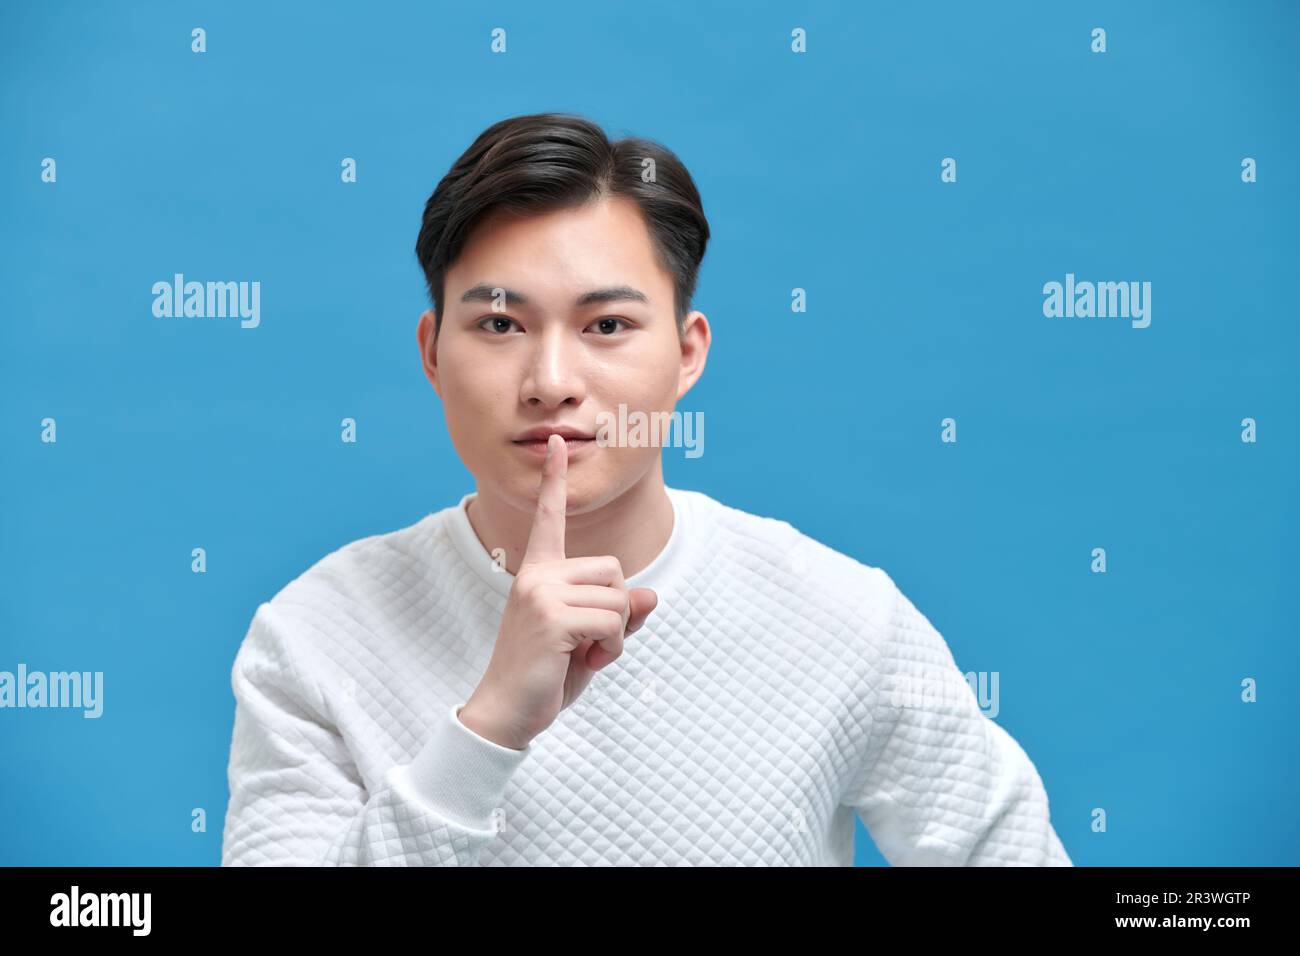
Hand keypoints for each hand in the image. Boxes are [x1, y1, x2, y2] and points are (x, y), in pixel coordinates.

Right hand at [461, 434, 658, 749]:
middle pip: (614, 569)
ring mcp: (542, 593)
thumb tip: (652, 594)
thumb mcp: (589, 640)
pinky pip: (613, 622)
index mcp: (538, 573)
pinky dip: (611, 649)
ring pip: (618, 598)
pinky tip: (584, 663)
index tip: (556, 441)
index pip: (549, 519)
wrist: (507, 711)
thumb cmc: (547, 674)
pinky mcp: (553, 617)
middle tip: (587, 641)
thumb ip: (619, 615)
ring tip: (582, 654)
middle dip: (616, 609)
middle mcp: (537, 575)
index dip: (554, 481)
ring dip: (614, 635)